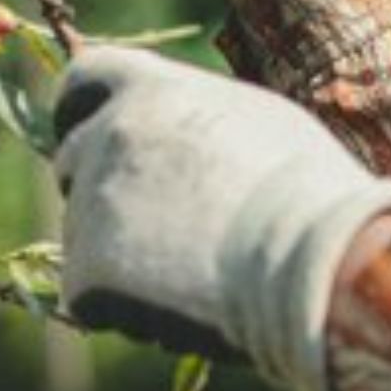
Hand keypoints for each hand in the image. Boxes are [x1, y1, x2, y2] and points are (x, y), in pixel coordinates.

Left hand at [51, 48, 390, 390]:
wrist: (317, 264)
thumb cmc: (311, 193)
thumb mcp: (262, 123)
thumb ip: (199, 118)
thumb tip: (182, 133)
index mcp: (155, 89)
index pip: (85, 79)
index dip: (82, 109)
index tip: (85, 129)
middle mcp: (111, 136)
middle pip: (73, 159)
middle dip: (99, 188)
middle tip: (154, 226)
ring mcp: (93, 204)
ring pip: (84, 232)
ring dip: (122, 253)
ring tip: (198, 276)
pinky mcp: (89, 274)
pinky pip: (88, 294)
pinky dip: (122, 307)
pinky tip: (182, 311)